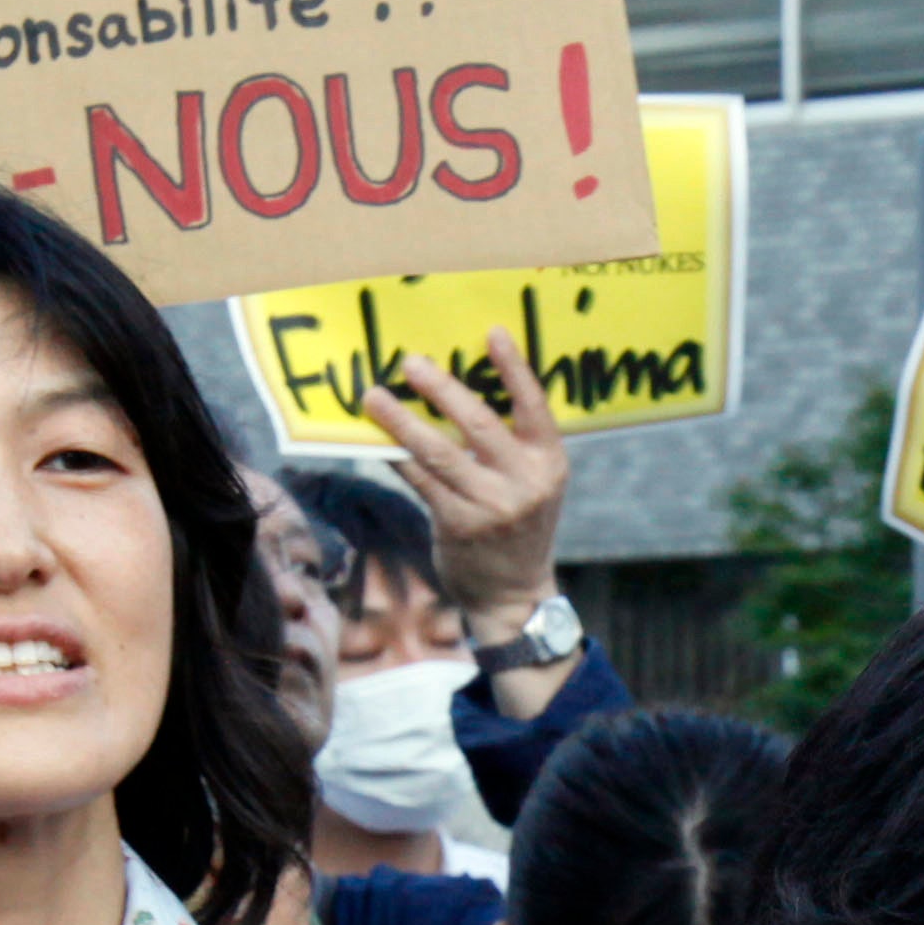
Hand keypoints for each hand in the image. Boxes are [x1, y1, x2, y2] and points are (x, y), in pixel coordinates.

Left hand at [359, 337, 567, 637]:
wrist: (513, 591)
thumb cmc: (517, 522)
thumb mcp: (532, 481)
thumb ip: (509, 444)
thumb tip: (453, 392)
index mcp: (549, 461)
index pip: (534, 406)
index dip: (514, 368)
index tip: (492, 332)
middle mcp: (525, 482)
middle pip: (478, 423)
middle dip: (441, 388)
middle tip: (411, 363)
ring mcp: (491, 505)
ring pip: (438, 452)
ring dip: (402, 421)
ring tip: (374, 397)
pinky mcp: (458, 525)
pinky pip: (419, 480)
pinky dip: (396, 456)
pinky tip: (377, 439)